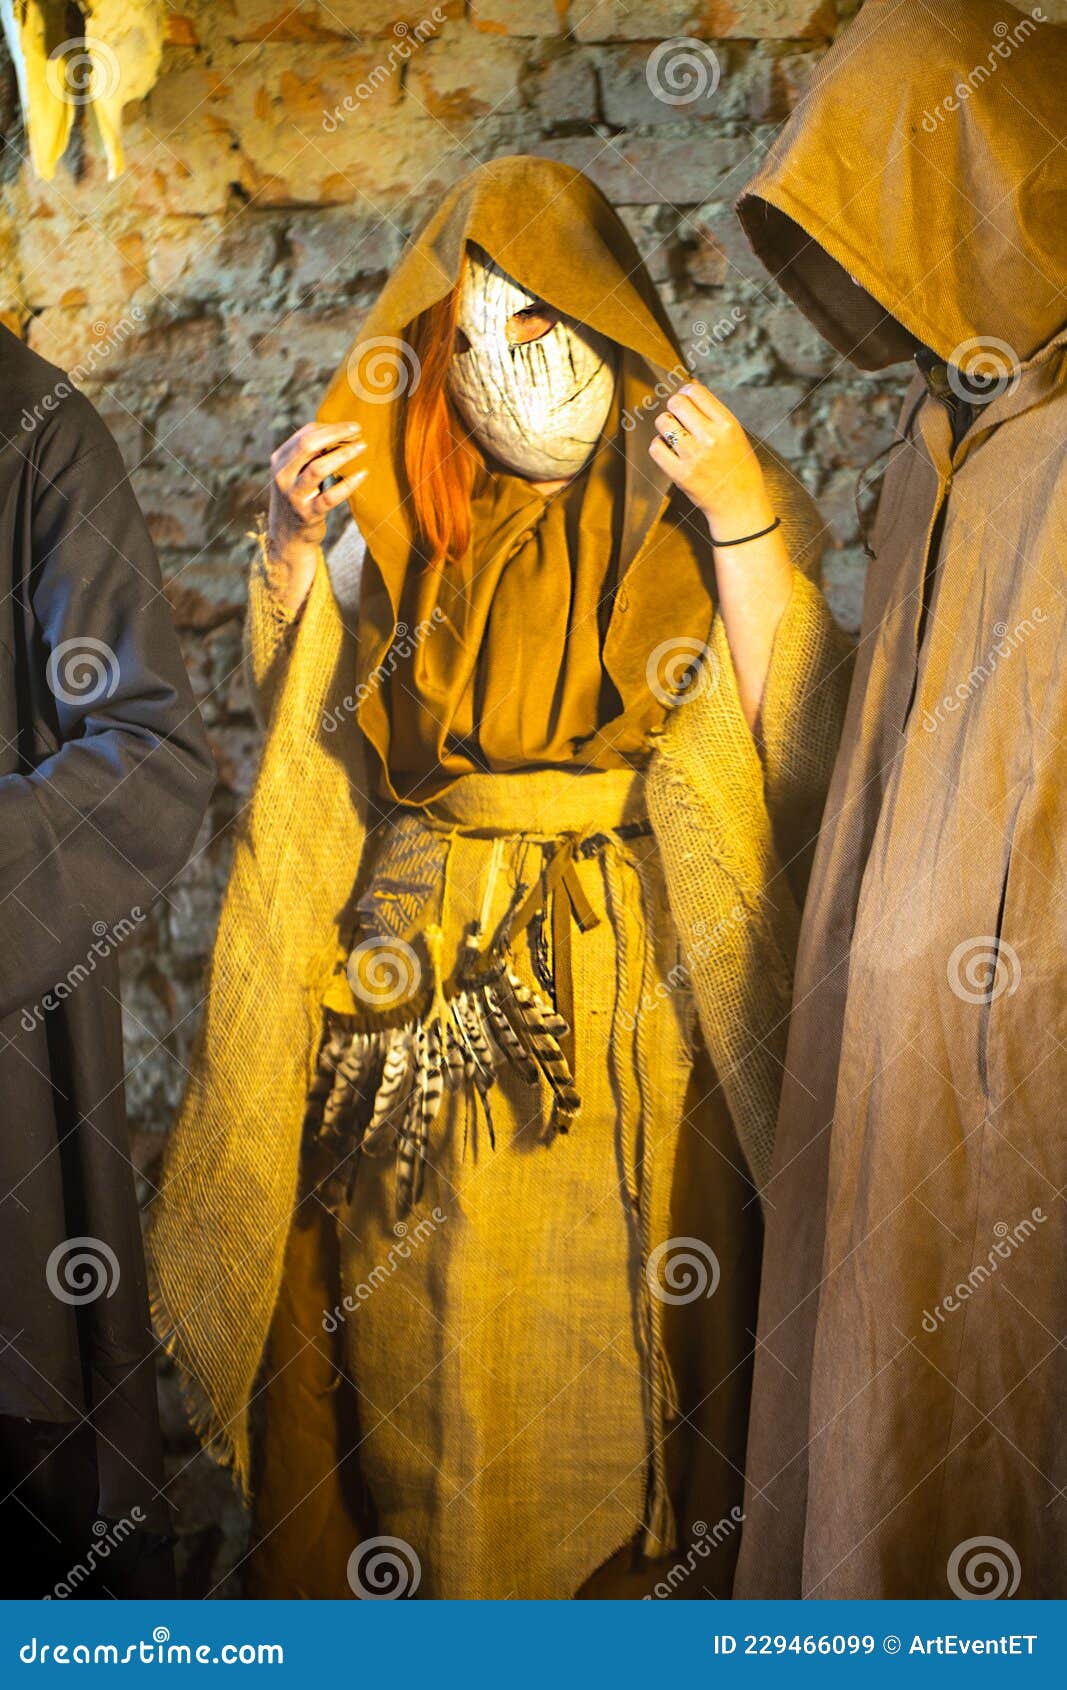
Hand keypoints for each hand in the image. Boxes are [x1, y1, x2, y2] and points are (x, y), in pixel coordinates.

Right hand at [265, 422, 365, 612]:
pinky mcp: (308, 514)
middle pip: (308, 445)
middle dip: (336, 434)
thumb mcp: (296, 472)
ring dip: (343, 455)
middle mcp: (283, 476)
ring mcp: (294, 496)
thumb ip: (311, 454)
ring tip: (362, 447)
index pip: (306, 434)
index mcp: (279, 460)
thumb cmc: (299, 496)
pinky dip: (348, 484)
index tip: (351, 428)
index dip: (331, 427)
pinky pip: (331, 497)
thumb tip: (343, 432)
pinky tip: (363, 474)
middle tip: (358, 430)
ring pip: (318, 468)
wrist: (288, 536)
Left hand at [649, 381, 773, 543]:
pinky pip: (655, 448)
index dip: (687, 392)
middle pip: (676, 403)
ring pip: (663, 423)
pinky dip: (659, 446)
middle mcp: (710, 438)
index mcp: (727, 425)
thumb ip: (714, 414)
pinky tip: (669, 451)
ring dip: (666, 426)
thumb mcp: (737, 435)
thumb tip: (690, 387)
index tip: (687, 401)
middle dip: (674, 407)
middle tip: (679, 418)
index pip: (695, 391)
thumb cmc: (739, 469)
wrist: (740, 506)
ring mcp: (693, 457)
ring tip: (675, 436)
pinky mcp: (680, 475)